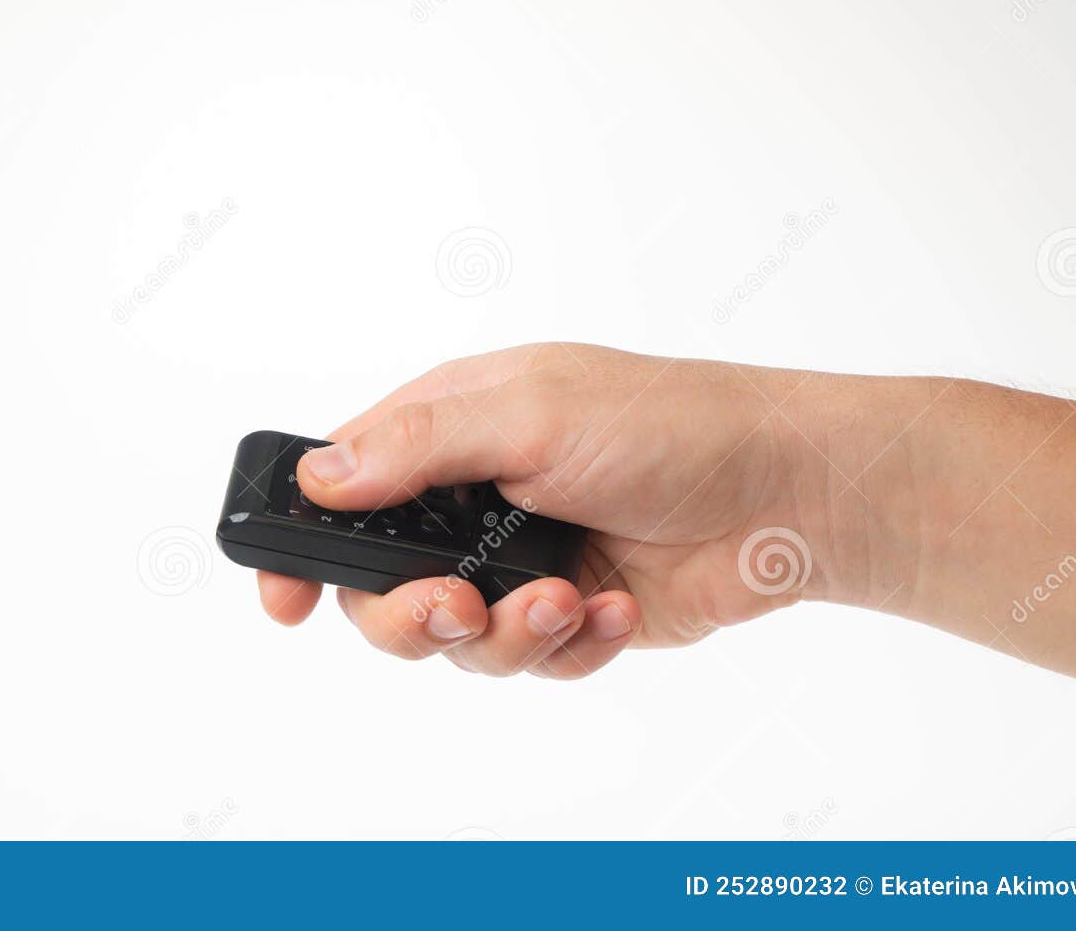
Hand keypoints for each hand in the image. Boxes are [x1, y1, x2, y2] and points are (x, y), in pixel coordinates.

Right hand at [256, 343, 847, 678]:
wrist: (789, 494)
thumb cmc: (672, 424)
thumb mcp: (535, 413)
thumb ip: (422, 446)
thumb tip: (320, 475)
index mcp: (448, 431)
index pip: (339, 488)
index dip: (300, 545)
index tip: (285, 599)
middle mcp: (472, 499)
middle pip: (382, 588)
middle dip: (412, 613)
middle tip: (456, 607)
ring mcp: (519, 560)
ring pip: (455, 641)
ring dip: (506, 633)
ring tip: (565, 600)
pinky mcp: (568, 615)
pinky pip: (531, 662)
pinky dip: (571, 645)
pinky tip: (615, 607)